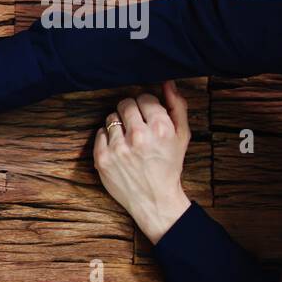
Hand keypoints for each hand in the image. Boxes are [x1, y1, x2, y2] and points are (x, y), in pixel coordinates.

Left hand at [93, 81, 192, 243]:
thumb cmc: (169, 165)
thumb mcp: (182, 136)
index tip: (148, 113)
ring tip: (128, 137)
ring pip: (110, 117)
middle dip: (130, 110)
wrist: (154, 198)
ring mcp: (118, 148)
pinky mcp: (102, 159)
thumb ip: (177, 106)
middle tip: (136, 122)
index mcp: (161, 129)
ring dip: (118, 123)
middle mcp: (138, 137)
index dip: (146, 104)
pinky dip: (107, 138)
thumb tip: (168, 82)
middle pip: (125, 104)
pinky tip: (119, 147)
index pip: (145, 98)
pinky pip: (99, 133)